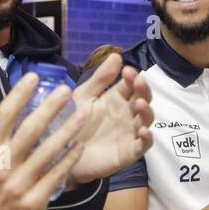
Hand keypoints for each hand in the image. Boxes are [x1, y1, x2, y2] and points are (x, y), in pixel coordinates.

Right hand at [0, 73, 90, 209]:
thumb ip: (0, 141)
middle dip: (50, 107)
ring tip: (84, 113)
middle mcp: (2, 165)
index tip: (34, 76)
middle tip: (68, 89)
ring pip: (48, 150)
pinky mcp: (35, 201)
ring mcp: (19, 184)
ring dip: (68, 130)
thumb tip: (20, 111)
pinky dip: (70, 159)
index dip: (19, 94)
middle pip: (29, 129)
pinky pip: (57, 174)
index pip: (3, 116)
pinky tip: (81, 146)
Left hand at [67, 56, 153, 183]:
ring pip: (146, 120)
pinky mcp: (129, 152)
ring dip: (146, 111)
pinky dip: (146, 138)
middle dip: (143, 90)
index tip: (128, 71)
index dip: (133, 77)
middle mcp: (126, 114)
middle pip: (143, 99)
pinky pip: (143, 145)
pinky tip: (142, 131)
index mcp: (116, 99)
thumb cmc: (74, 123)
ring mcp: (129, 133)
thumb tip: (117, 55)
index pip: (131, 84)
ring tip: (139, 104)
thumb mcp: (84, 97)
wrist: (62, 155)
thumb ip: (100, 79)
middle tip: (138, 82)